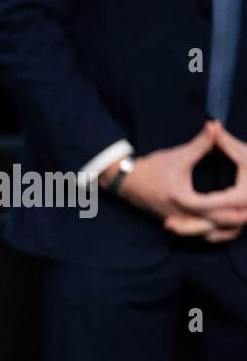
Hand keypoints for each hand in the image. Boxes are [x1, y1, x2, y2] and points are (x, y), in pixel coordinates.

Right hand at [110, 121, 244, 241]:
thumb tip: (215, 126)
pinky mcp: (178, 224)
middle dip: (240, 215)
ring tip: (245, 215)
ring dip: (229, 226)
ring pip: (211, 233)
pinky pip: (202, 234)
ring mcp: (180, 223)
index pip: (218, 204)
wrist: (126, 183)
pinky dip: (216, 232)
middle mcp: (183, 215)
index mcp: (184, 200)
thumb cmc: (151, 168)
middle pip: (220, 223)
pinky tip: (228, 225)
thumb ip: (201, 143)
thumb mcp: (178, 155)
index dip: (238, 200)